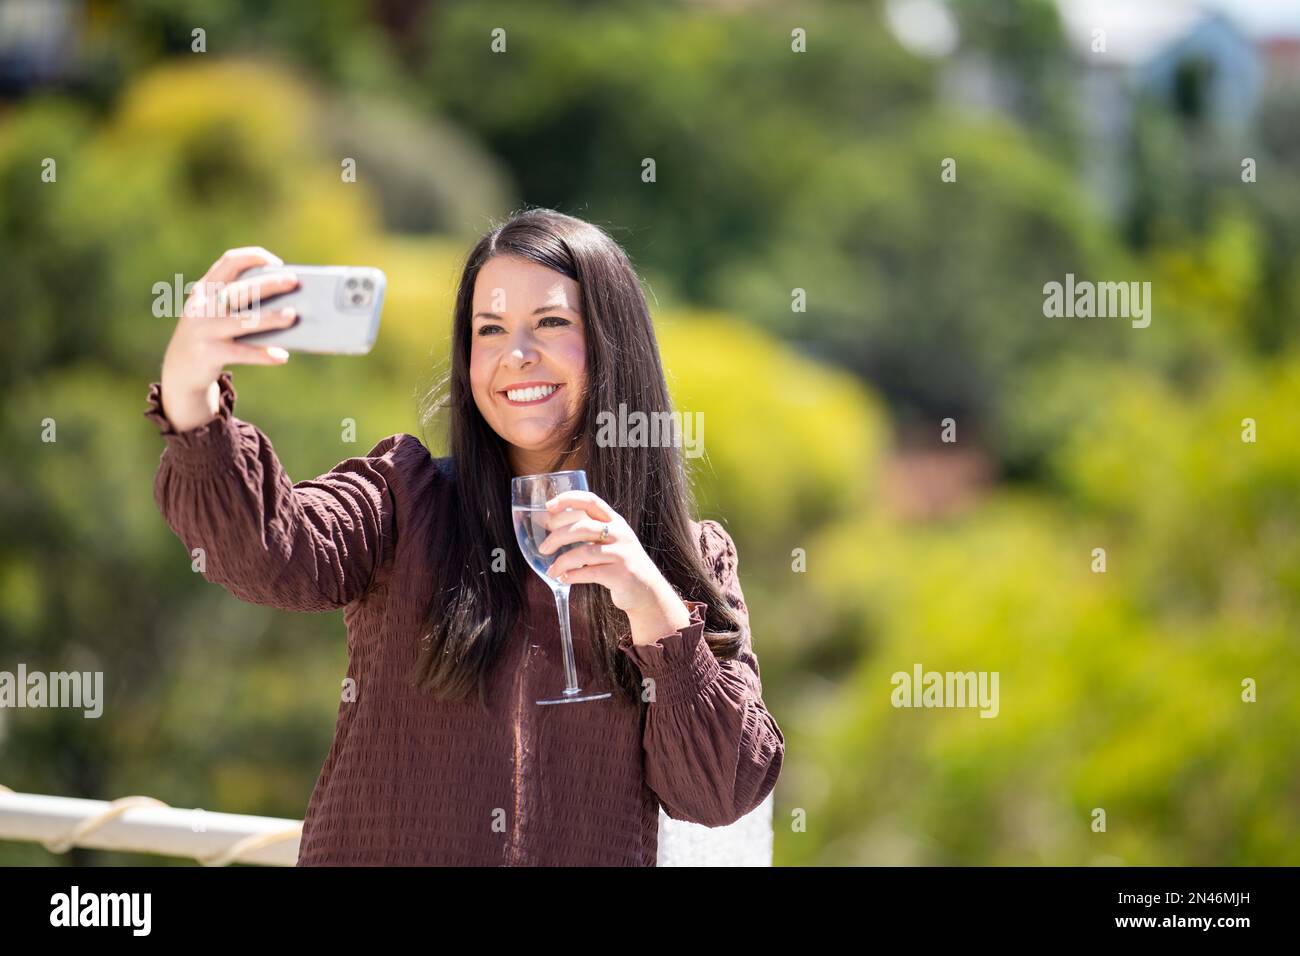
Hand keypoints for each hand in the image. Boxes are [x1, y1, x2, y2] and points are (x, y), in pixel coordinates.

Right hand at [159, 246, 300, 431]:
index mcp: (206, 290)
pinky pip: (242, 352)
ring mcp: (204, 329)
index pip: (229, 262)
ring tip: (292, 316)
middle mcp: (202, 306)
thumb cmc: (212, 337)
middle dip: (268, 284)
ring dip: (270, 318)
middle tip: (293, 281)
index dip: (253, 257)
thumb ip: (240, 304)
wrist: (180, 370)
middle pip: (239, 290)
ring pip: (243, 321)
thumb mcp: (217, 314)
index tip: (278, 263)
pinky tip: (282, 356)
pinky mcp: (208, 353)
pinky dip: (263, 354)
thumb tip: (287, 303)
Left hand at [538, 491, 691, 642]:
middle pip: (582, 527)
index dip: (568, 499)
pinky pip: (590, 573)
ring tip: (551, 571)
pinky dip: (573, 576)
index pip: (591, 500)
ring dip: (562, 562)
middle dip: (557, 537)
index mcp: (615, 521)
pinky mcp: (621, 575)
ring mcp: (622, 554)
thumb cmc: (621, 564)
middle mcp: (620, 533)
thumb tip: (550, 525)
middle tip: (543, 548)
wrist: (648, 591)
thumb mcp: (611, 540)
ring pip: (584, 552)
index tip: (548, 506)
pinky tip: (564, 579)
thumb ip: (588, 531)